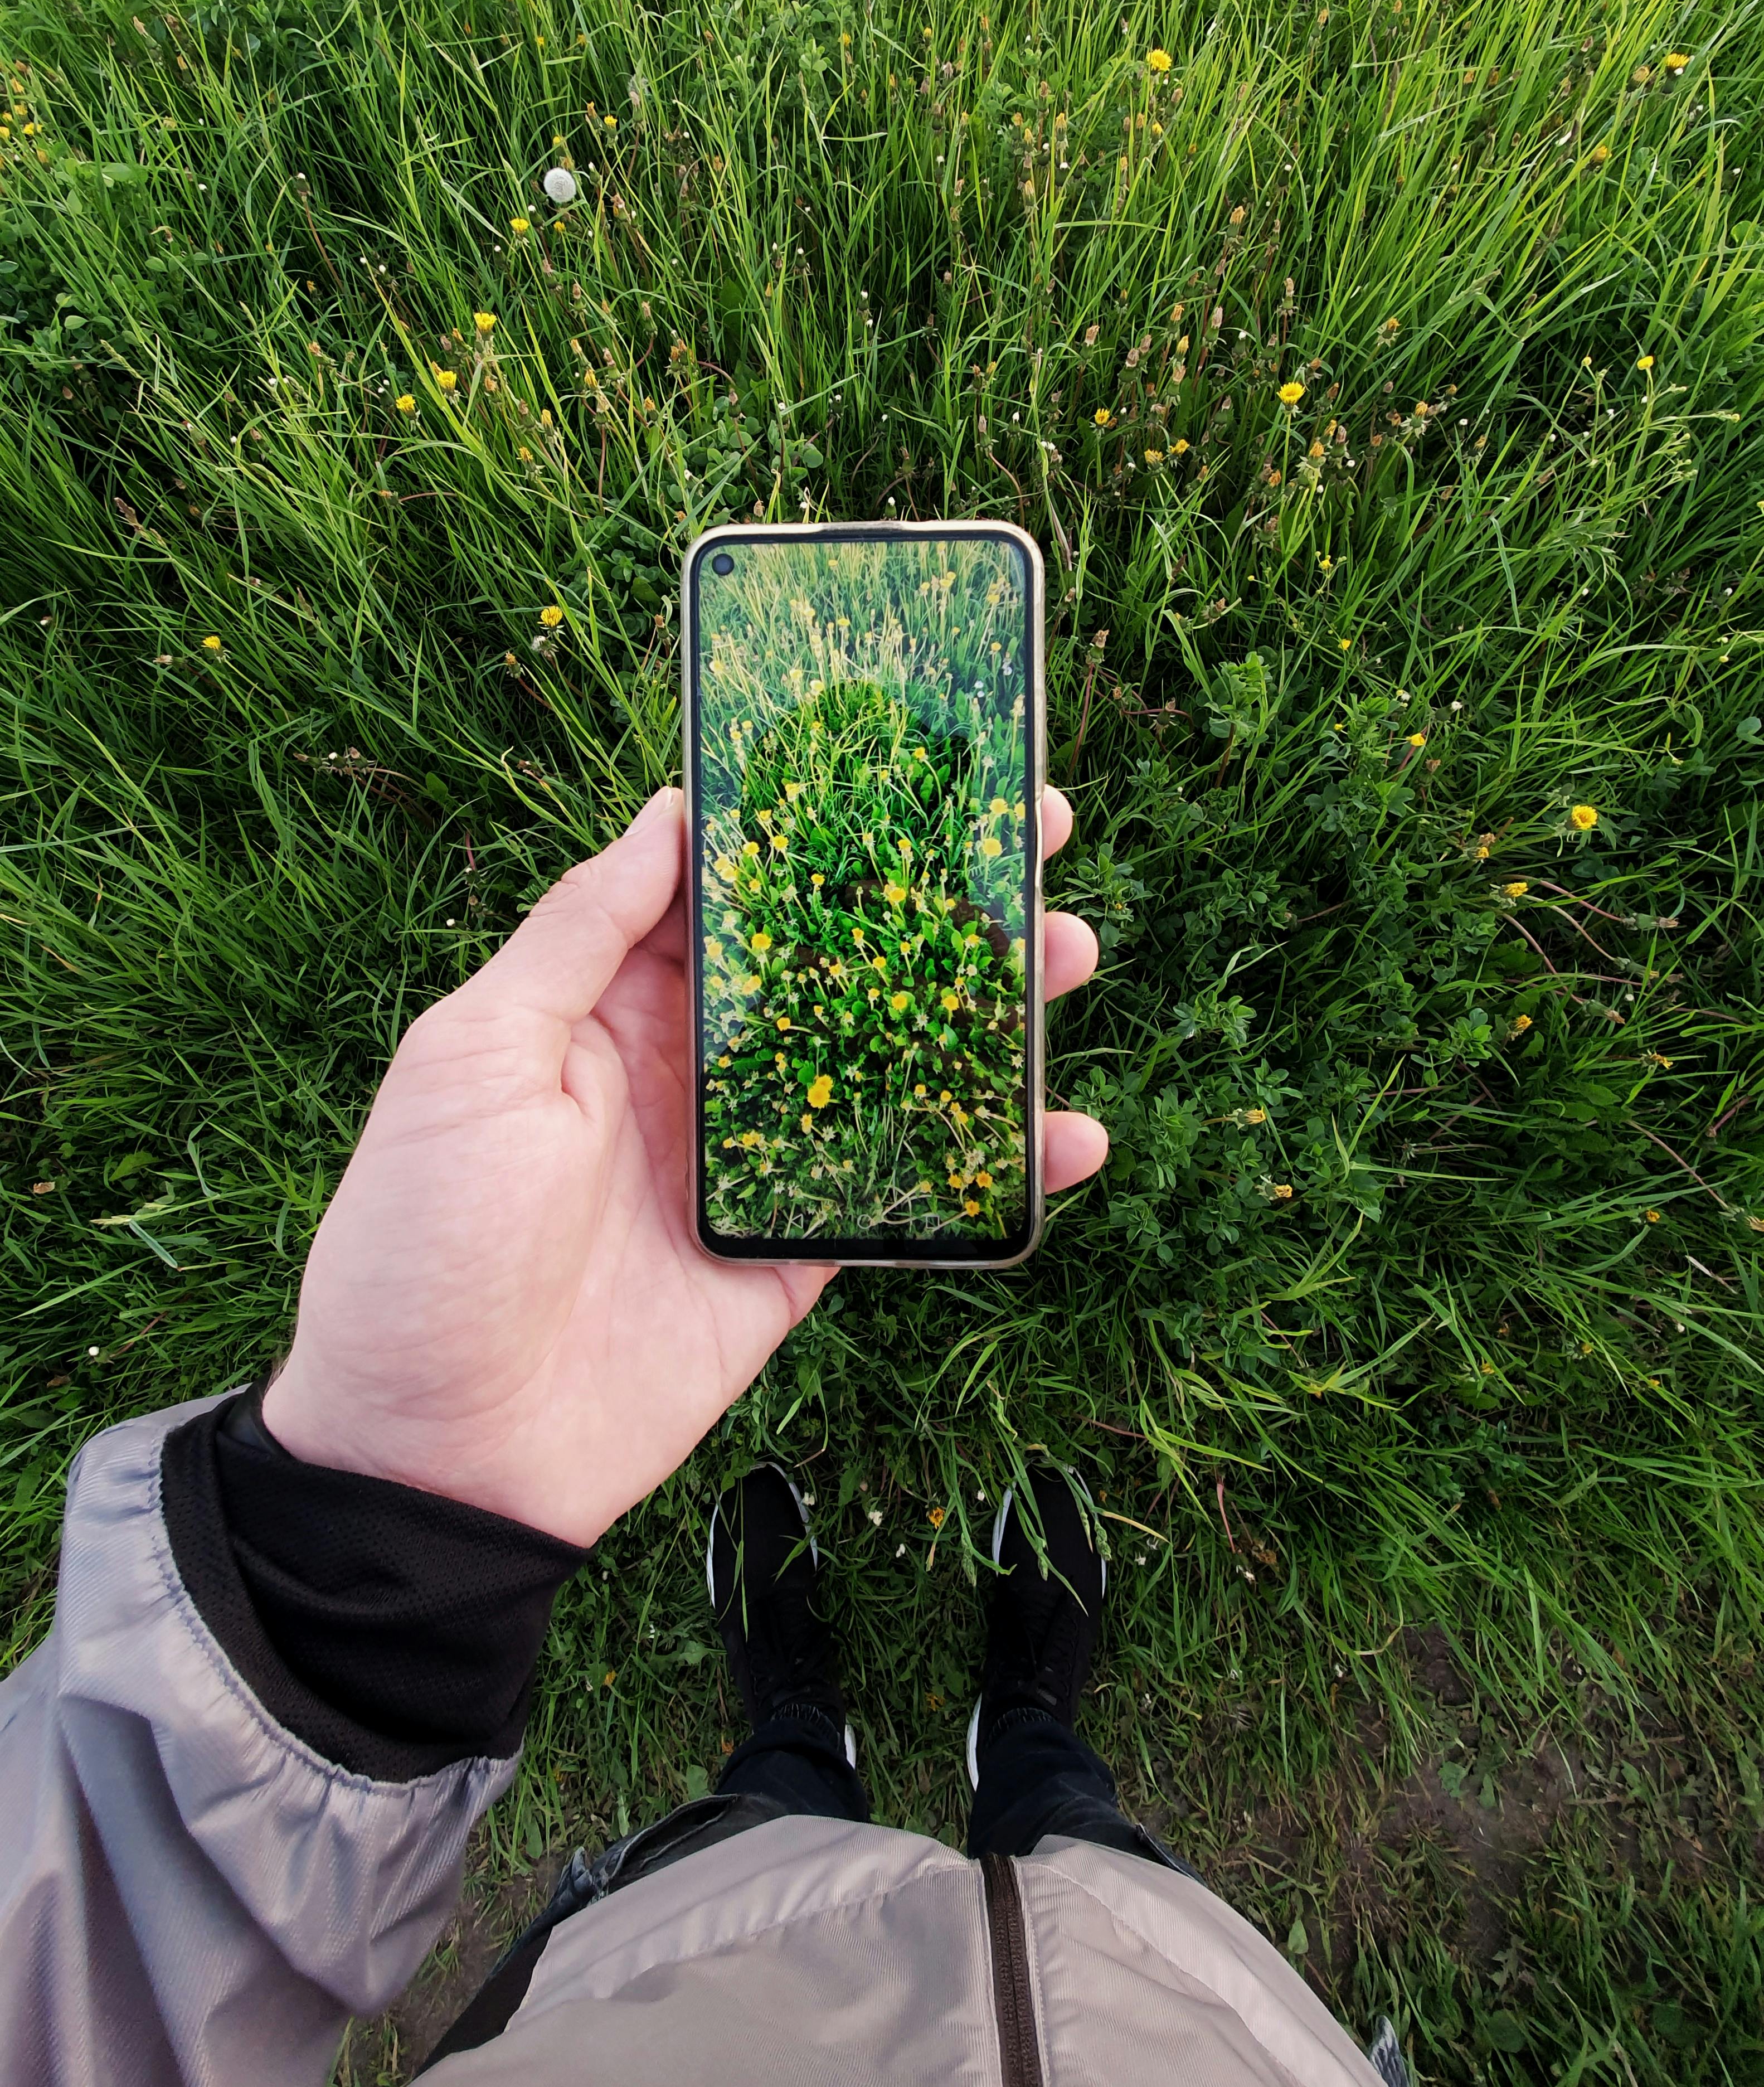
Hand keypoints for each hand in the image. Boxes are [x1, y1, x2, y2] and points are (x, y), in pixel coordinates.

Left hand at [262, 787, 1107, 1544]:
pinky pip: (907, 1194)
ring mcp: (753, 1161)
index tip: (909, 760)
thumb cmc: (421, 1240)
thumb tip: (670, 811)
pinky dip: (993, 1165)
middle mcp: (695, 1067)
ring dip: (988, 1012)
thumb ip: (579, 935)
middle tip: (1033, 834)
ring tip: (1072, 951)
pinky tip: (1071, 1134)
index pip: (737, 887)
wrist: (431, 1454)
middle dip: (934, 898)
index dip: (819, 823)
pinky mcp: (794, 1257)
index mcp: (613, 1002)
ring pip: (894, 1061)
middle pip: (838, 961)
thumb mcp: (472, 1056)